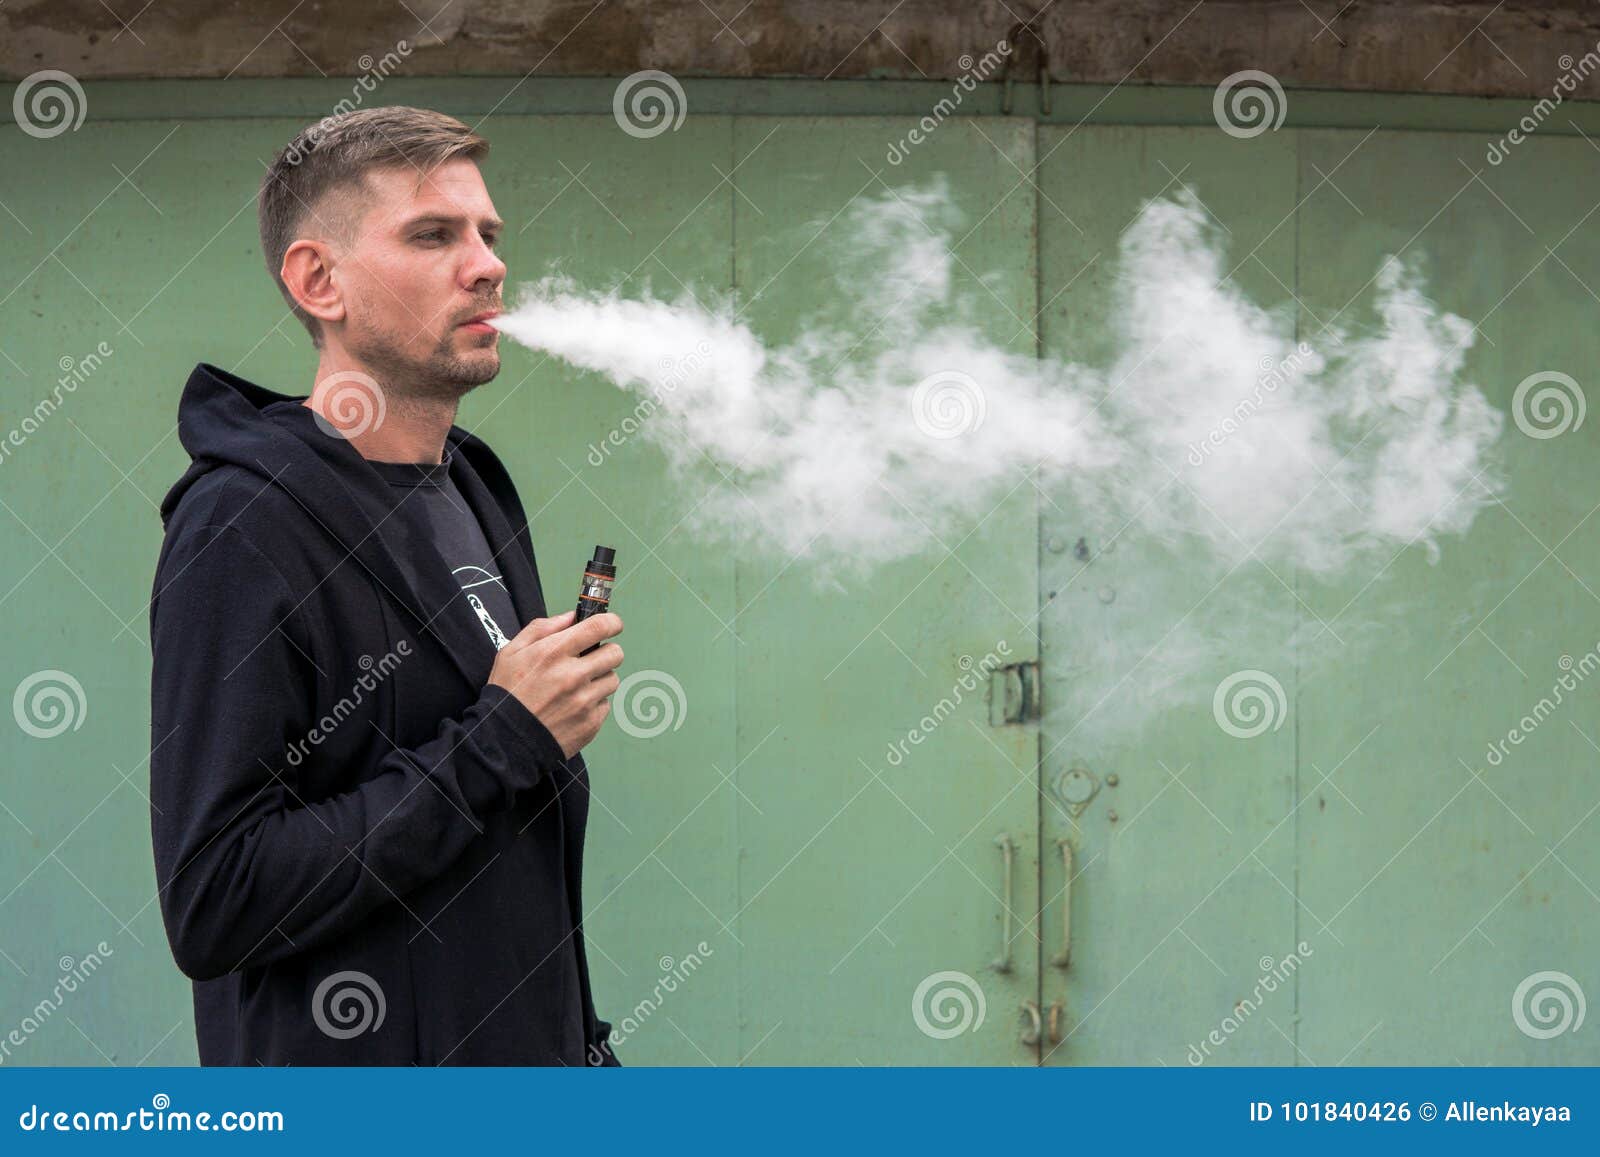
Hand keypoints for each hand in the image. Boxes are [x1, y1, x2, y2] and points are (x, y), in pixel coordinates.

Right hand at [488, 609, 624, 758]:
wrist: (504, 741)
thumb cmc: (507, 695)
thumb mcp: (511, 652)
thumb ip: (541, 629)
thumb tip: (570, 617)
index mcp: (553, 653)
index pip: (599, 627)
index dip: (611, 622)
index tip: (612, 625)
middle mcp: (573, 676)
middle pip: (615, 653)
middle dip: (606, 652)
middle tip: (591, 659)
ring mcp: (584, 701)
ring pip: (612, 679)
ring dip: (599, 679)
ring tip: (577, 686)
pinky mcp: (591, 723)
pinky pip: (605, 704)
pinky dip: (593, 703)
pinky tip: (573, 706)